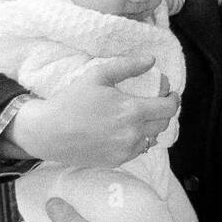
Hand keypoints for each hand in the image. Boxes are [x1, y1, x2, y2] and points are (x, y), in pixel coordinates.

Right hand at [9, 55, 177, 166]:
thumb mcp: (98, 75)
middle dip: (164, 112)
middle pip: (163, 124)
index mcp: (132, 111)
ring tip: (141, 118)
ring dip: (152, 128)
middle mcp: (133, 134)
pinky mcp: (116, 161)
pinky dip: (138, 141)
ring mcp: (125, 150)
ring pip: (152, 139)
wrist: (48, 132)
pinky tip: (126, 131)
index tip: (169, 94)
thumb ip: (128, 66)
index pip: (169, 108)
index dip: (173, 99)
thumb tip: (151, 60)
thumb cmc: (71, 101)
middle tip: (156, 103)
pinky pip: (137, 150)